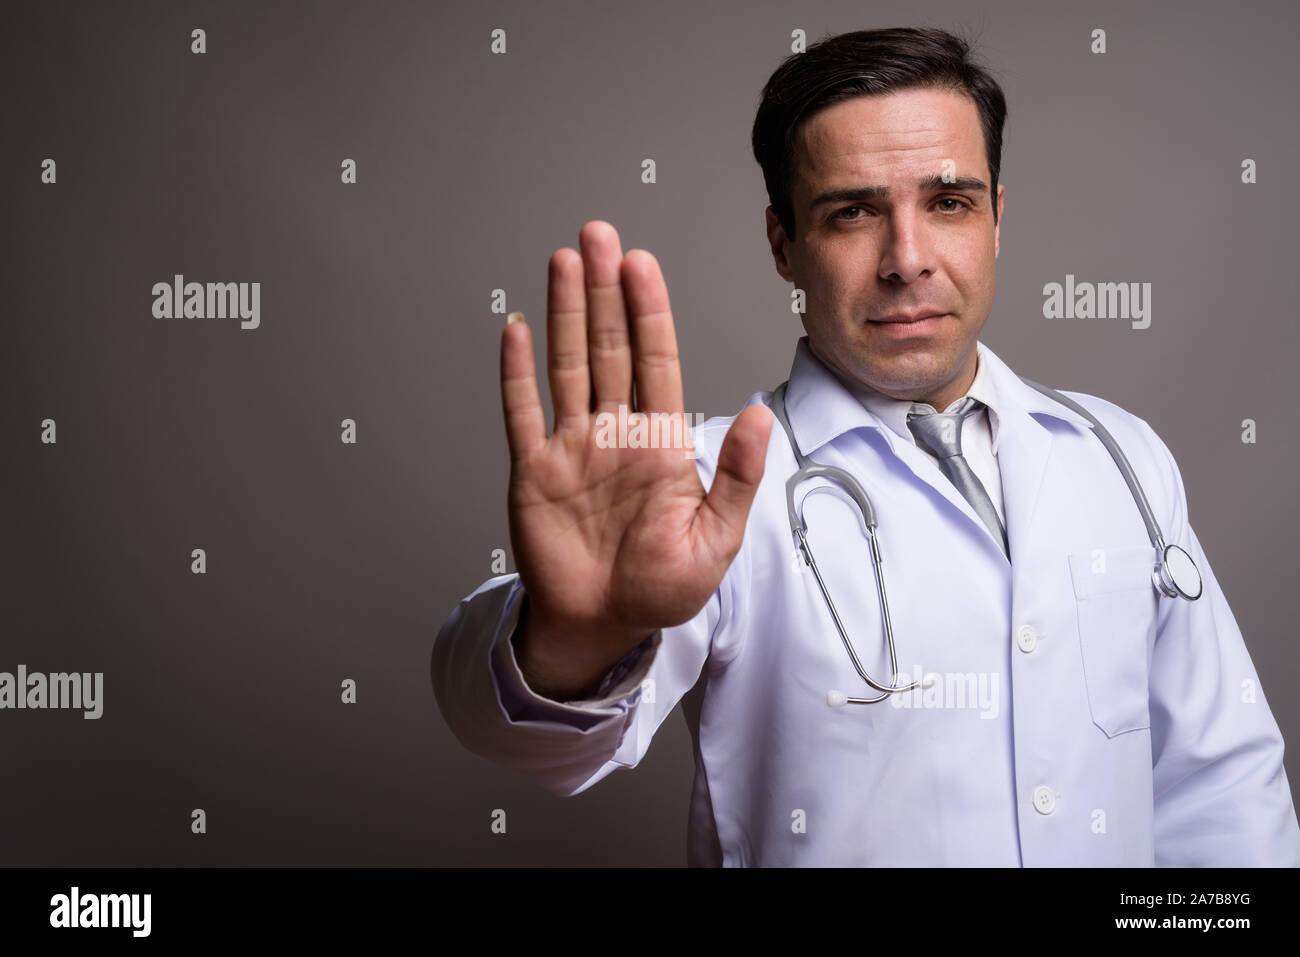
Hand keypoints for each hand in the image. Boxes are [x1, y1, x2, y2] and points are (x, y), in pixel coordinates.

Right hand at [499, 221, 771, 697]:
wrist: (604, 626)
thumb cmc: (663, 587)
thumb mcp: (716, 537)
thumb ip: (736, 476)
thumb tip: (762, 415)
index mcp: (660, 442)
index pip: (656, 361)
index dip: (649, 311)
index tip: (642, 265)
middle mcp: (614, 433)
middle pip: (609, 347)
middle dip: (605, 291)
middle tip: (599, 235)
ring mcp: (572, 448)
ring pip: (567, 366)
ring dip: (565, 314)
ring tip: (564, 260)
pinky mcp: (533, 472)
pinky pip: (522, 413)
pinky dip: (517, 373)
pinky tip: (517, 329)